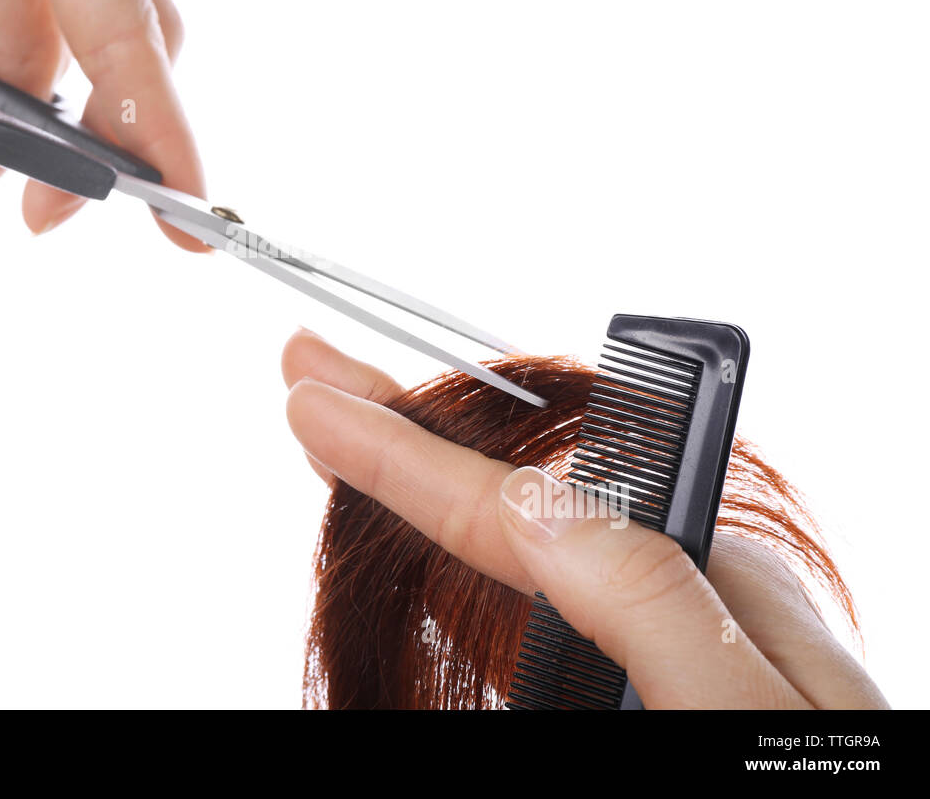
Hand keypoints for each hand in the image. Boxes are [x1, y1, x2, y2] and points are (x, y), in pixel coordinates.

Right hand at [281, 328, 886, 708]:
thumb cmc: (812, 787)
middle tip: (317, 374)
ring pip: (501, 545)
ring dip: (415, 481)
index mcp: (716, 585)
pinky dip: (452, 554)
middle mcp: (673, 597)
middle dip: (404, 427)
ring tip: (346, 431)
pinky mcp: (617, 686)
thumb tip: (538, 504)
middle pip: (506, 495)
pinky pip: (518, 606)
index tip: (318, 406)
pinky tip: (423, 525)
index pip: (527, 503)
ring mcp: (644, 643)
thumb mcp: (748, 714)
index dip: (409, 452)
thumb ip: (656, 609)